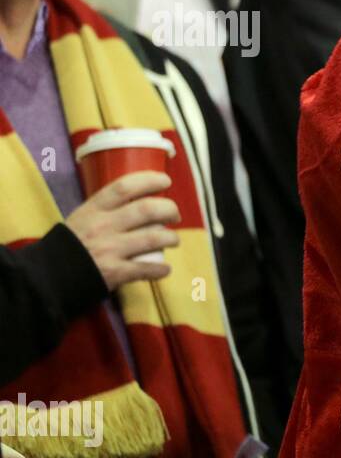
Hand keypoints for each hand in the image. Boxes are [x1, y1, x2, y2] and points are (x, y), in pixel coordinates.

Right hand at [65, 171, 179, 290]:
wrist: (47, 277)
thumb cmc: (71, 245)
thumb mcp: (82, 218)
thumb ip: (106, 209)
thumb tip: (138, 199)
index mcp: (93, 209)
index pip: (125, 186)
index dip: (149, 180)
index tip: (165, 180)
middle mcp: (103, 226)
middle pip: (147, 210)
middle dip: (169, 209)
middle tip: (175, 215)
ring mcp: (109, 249)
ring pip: (154, 237)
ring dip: (171, 238)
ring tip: (173, 240)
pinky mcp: (114, 272)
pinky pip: (147, 268)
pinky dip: (162, 269)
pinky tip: (164, 269)